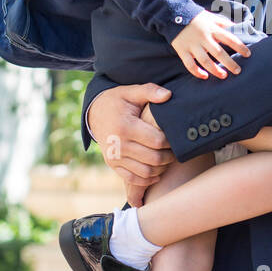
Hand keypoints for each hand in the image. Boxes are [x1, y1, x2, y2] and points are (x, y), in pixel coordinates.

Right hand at [86, 83, 174, 205]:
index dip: (170, 141)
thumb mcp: (131, 92)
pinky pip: (132, 178)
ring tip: (168, 159)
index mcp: (125, 126)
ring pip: (145, 171)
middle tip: (176, 150)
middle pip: (154, 158)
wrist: (95, 113)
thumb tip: (168, 95)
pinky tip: (157, 172)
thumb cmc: (118, 101)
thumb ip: (150, 91)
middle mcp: (118, 144)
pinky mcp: (112, 164)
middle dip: (169, 156)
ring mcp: (114, 157)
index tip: (176, 137)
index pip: (157, 141)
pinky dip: (147, 179)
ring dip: (161, 169)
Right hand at [171, 9, 250, 80]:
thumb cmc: (197, 17)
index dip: (240, 46)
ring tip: (224, 76)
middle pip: (219, 53)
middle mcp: (203, 37)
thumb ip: (224, 23)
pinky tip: (205, 76)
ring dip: (215, 70)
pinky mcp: (182, 51)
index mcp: (212, 29)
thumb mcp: (212, 17)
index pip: (229, 38)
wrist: (173, 15)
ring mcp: (192, 45)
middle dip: (230, 63)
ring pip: (205, 61)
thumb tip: (238, 27)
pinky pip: (189, 64)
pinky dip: (197, 72)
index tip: (248, 54)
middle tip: (238, 71)